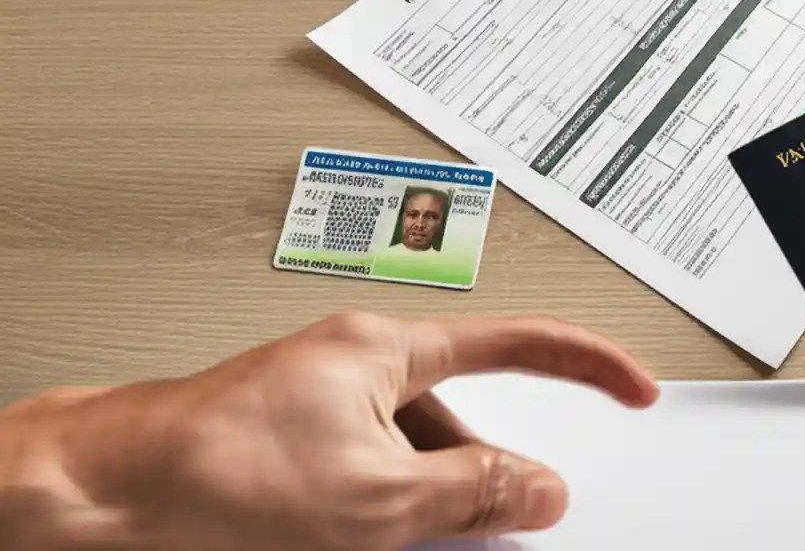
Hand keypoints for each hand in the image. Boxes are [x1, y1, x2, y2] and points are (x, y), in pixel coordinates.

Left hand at [0, 313, 658, 550]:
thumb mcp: (377, 498)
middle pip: (464, 416)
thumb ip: (473, 492)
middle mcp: (356, 367)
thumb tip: (541, 488)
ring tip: (430, 549)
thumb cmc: (212, 473)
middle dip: (488, 472)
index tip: (632, 387)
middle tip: (510, 522)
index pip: (517, 344)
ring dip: (435, 505)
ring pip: (415, 455)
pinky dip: (390, 514)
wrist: (102, 497)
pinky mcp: (293, 448)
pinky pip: (370, 475)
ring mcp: (322, 407)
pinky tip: (377, 549)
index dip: (588, 365)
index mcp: (386, 350)